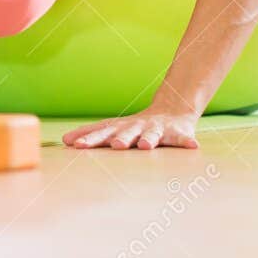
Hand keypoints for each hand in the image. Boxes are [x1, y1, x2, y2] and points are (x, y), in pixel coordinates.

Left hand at [62, 108, 198, 149]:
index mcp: (120, 128)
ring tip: (145, 146)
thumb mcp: (114, 128)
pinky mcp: (178, 133)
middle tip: (115, 146)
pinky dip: (187, 142)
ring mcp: (158, 129)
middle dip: (120, 139)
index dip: (89, 138)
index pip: (101, 132)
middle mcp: (137, 127)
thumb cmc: (136, 126)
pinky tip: (192, 146)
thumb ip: (92, 134)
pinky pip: (184, 139)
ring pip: (153, 135)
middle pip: (126, 132)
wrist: (172, 111)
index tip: (75, 145)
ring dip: (149, 139)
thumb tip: (64, 140)